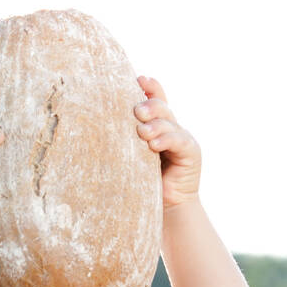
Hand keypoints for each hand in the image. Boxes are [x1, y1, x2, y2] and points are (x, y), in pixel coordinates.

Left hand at [134, 76, 200, 210]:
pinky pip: (179, 141)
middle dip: (149, 106)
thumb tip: (95, 123)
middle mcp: (170, 127)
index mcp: (155, 125)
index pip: (155, 98)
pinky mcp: (191, 152)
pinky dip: (166, 140)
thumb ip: (123, 139)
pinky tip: (154, 144)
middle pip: (161, 107)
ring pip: (169, 122)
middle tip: (135, 111)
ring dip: (155, 125)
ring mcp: (182, 138)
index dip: (149, 86)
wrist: (165, 207)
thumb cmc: (142, 182)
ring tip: (142, 132)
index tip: (138, 79)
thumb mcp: (130, 158)